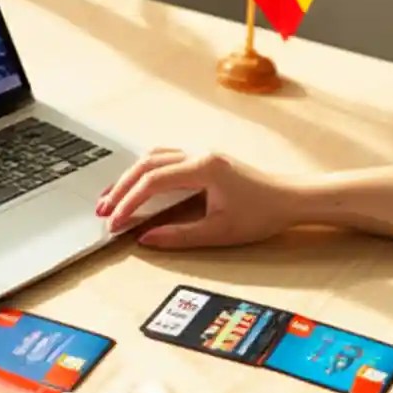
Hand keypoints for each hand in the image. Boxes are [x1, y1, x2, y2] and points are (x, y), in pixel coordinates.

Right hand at [96, 149, 298, 248]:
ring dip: (130, 177)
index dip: (128, 202)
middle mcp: (199, 154)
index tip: (114, 222)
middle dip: (120, 188)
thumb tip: (146, 239)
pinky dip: (145, 172)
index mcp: (203, 168)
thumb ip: (179, 236)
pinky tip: (137, 187)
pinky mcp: (204, 159)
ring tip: (111, 198)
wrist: (291, 199)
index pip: (152, 182)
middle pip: (146, 164)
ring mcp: (201, 153)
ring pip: (153, 157)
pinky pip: (165, 158)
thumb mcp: (219, 232)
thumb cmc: (262, 214)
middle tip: (102, 210)